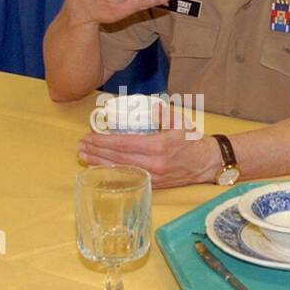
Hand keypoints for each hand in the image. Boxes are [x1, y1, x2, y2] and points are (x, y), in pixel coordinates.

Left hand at [78, 109, 220, 187]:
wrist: (208, 162)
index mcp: (158, 146)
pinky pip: (129, 178)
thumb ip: (164, 113)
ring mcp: (153, 176)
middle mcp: (154, 163)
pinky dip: (112, 173)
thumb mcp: (180, 121)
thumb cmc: (193, 140)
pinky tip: (100, 169)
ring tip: (83, 157)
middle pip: (118, 157)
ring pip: (121, 170)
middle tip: (81, 145)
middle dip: (97, 151)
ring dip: (99, 163)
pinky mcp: (154, 184)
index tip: (91, 136)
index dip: (105, 140)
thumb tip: (152, 105)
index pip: (124, 143)